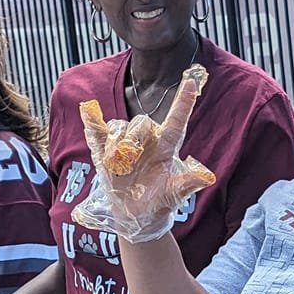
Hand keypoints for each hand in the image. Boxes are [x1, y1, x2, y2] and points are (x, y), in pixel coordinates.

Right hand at [72, 66, 217, 242]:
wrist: (137, 214)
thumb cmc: (160, 201)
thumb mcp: (174, 194)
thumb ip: (187, 183)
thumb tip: (206, 176)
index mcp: (167, 145)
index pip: (177, 120)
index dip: (184, 100)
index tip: (191, 80)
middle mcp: (148, 139)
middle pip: (140, 122)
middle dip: (134, 137)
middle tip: (129, 160)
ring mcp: (126, 143)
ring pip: (119, 128)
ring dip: (116, 144)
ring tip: (116, 165)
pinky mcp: (106, 149)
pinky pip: (98, 130)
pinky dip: (92, 121)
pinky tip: (88, 110)